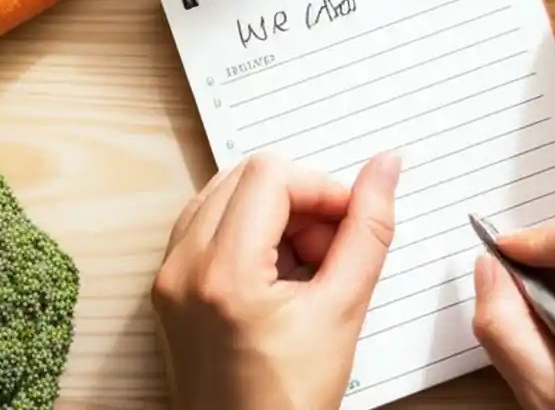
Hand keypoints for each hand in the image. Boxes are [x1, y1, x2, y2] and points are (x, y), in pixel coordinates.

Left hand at [152, 151, 400, 409]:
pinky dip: (248, 234)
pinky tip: (280, 276)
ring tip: (308, 267)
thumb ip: (369, 230)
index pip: (272, 175)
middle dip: (300, 200)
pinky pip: (206, 228)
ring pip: (225, 197)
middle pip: (246, 178)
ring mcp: (169, 279)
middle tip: (332, 249)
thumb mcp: (343, 312)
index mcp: (223, 273)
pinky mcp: (168, 290)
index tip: (350, 221)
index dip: (322, 188)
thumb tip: (385, 169)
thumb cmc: (287, 406)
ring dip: (274, 215)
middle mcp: (183, 268)